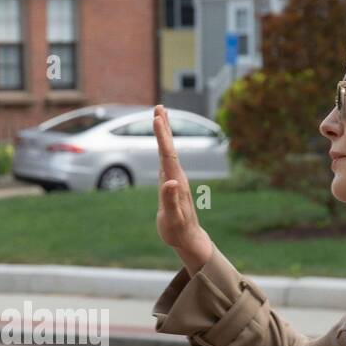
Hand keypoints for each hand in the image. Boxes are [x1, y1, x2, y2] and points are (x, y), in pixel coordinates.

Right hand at [153, 104, 213, 270]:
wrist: (189, 239)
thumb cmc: (179, 231)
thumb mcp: (173, 219)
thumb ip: (171, 201)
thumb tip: (170, 182)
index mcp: (175, 182)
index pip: (167, 154)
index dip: (161, 136)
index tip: (156, 118)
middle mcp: (177, 177)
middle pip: (169, 147)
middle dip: (164, 127)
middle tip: (159, 107)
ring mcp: (174, 179)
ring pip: (168, 151)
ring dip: (164, 133)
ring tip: (159, 117)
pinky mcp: (171, 184)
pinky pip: (166, 160)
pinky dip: (162, 147)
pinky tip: (160, 143)